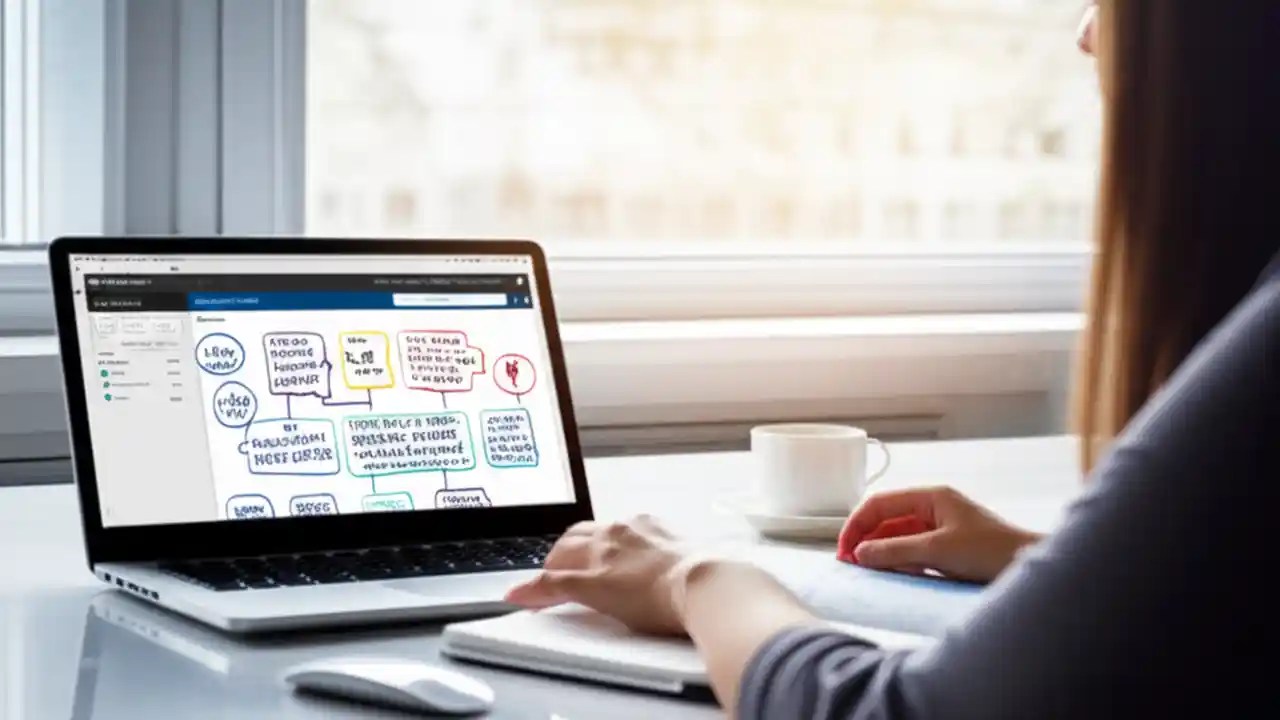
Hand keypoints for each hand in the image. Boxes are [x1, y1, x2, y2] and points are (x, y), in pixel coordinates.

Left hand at [504, 515, 695, 634]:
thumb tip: (704, 571)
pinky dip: (533, 591)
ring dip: (552, 568)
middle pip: (578, 535)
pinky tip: (519, 598)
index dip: (598, 545)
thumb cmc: (714, 577)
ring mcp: (603, 556)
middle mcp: (620, 531)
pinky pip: (552, 584)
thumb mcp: (696, 559)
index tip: (599, 557)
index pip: (611, 530)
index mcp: (646, 525)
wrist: (708, 582)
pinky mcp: (591, 583)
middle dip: (566, 551)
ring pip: (562, 554)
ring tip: (545, 586)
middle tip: (563, 570)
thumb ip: (686, 561)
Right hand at [838, 486, 1041, 582]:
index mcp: (931, 497)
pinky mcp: (948, 550)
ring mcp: (941, 529)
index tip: (845, 549)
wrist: (1031, 568)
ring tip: (867, 571)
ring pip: (898, 538)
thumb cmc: (993, 551)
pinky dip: (899, 562)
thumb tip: (861, 553)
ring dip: (881, 553)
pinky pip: (913, 553)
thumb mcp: (939, 550)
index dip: (857, 524)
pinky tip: (892, 574)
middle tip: (851, 565)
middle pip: (887, 520)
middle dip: (866, 540)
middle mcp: (934, 509)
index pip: (880, 503)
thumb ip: (896, 550)